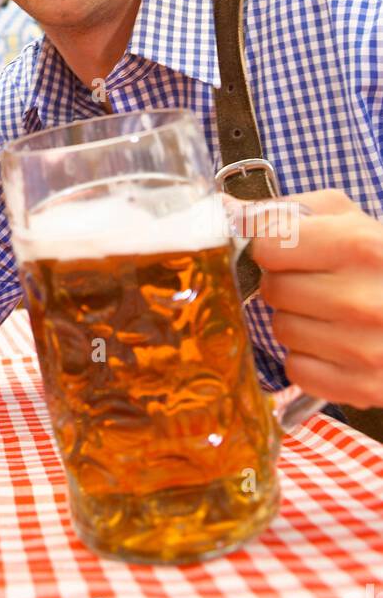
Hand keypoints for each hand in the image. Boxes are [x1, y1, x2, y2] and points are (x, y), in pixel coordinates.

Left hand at [251, 189, 382, 408]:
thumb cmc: (380, 263)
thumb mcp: (349, 220)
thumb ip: (290, 211)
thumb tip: (230, 212)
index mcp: (360, 247)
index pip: (268, 246)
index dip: (272, 246)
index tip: (285, 250)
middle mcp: (363, 299)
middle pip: (272, 289)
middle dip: (284, 282)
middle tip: (314, 283)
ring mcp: (365, 349)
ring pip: (281, 330)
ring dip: (295, 320)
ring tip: (329, 312)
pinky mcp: (364, 386)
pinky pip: (297, 369)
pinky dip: (309, 357)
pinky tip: (335, 343)